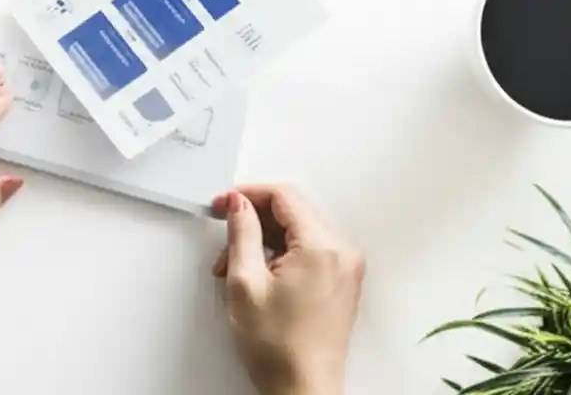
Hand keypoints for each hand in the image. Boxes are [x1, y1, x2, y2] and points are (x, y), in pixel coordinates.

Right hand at [211, 185, 364, 394]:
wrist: (304, 390)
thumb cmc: (280, 350)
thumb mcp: (246, 284)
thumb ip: (242, 234)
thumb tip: (239, 205)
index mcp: (321, 247)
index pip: (284, 197)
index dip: (248, 194)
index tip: (225, 203)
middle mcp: (341, 252)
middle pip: (293, 211)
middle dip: (254, 217)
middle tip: (225, 224)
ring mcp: (345, 268)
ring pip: (299, 231)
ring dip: (264, 238)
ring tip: (234, 264)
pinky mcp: (341, 282)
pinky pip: (310, 250)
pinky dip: (281, 253)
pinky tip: (257, 271)